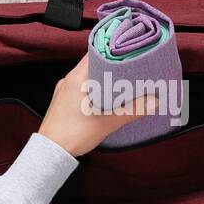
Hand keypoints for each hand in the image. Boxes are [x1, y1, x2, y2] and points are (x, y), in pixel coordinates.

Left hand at [39, 57, 156, 156]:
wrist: (50, 152)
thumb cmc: (72, 135)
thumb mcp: (106, 123)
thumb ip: (131, 111)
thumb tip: (153, 102)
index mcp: (76, 79)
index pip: (95, 53)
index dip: (112, 51)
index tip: (127, 52)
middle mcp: (68, 81)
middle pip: (92, 65)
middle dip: (111, 67)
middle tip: (129, 70)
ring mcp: (63, 91)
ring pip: (86, 77)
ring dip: (102, 79)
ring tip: (119, 84)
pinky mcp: (62, 102)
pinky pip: (80, 89)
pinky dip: (93, 90)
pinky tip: (103, 98)